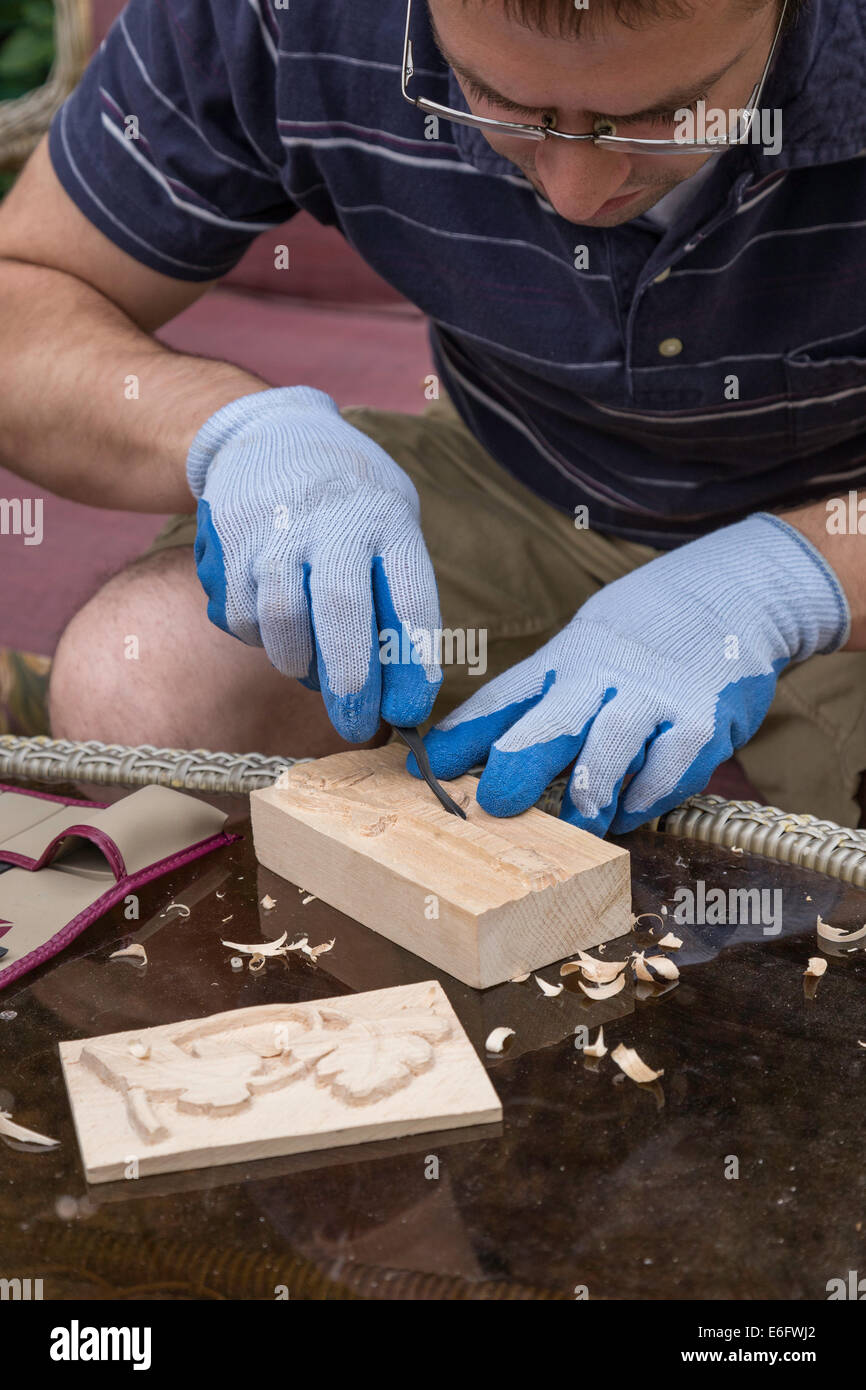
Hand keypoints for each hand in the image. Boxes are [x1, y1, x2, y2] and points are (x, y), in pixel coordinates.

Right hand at [186, 387, 441, 740]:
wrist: (270, 433)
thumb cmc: (350, 499)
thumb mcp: (392, 524)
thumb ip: (397, 598)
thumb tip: (404, 691)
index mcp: (385, 516)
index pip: (409, 595)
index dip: (412, 661)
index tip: (413, 710)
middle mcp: (328, 520)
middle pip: (338, 608)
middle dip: (349, 679)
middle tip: (356, 726)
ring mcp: (270, 532)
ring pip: (280, 622)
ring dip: (300, 663)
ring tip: (315, 666)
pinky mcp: (226, 546)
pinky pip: (241, 620)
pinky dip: (261, 638)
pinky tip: (276, 620)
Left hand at [412, 514, 848, 833]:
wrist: (733, 593)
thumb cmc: (641, 640)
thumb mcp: (578, 654)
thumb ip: (530, 704)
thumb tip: (455, 753)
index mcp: (561, 664)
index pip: (500, 701)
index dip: (458, 739)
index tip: (418, 772)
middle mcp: (600, 679)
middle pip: (549, 723)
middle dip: (517, 764)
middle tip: (495, 803)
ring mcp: (653, 700)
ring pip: (611, 749)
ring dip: (588, 794)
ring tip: (575, 828)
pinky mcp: (703, 722)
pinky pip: (670, 768)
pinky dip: (647, 796)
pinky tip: (631, 811)